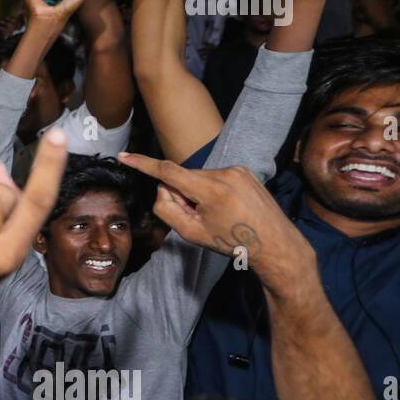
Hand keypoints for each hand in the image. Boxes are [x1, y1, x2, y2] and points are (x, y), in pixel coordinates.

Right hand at [117, 152, 312, 283]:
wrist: (275, 243)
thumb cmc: (232, 241)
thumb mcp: (192, 233)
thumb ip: (167, 209)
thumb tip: (162, 190)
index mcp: (210, 190)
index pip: (168, 171)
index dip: (143, 164)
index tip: (125, 156)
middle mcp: (224, 173)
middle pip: (183, 178)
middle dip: (183, 194)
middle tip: (199, 217)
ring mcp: (237, 170)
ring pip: (199, 177)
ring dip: (199, 193)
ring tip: (219, 214)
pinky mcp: (245, 170)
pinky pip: (215, 176)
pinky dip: (213, 190)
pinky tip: (228, 207)